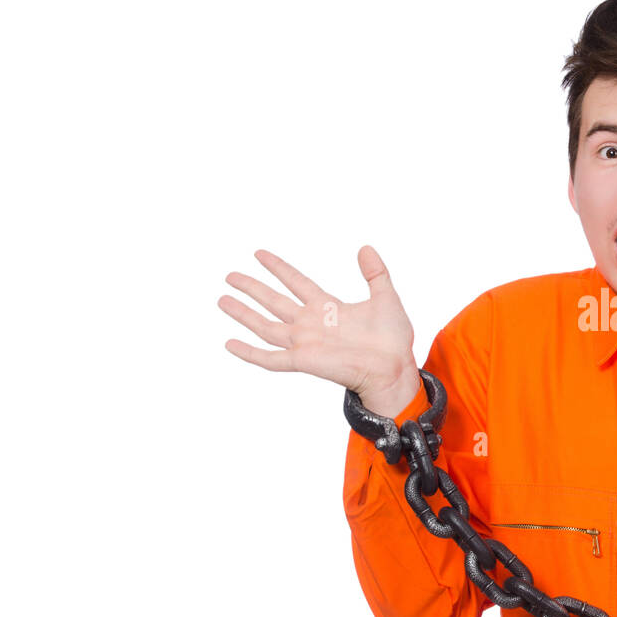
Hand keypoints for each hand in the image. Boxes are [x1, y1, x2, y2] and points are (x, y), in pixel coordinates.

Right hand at [219, 246, 420, 413]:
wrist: (394, 368)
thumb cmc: (393, 340)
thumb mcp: (385, 297)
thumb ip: (376, 272)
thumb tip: (365, 248)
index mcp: (328, 308)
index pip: (296, 282)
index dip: (278, 268)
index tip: (260, 254)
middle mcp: (311, 324)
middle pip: (274, 301)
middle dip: (252, 288)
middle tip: (230, 275)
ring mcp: (305, 342)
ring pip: (265, 325)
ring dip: (244, 313)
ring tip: (222, 299)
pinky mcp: (303, 361)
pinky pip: (270, 358)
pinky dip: (250, 352)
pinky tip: (230, 343)